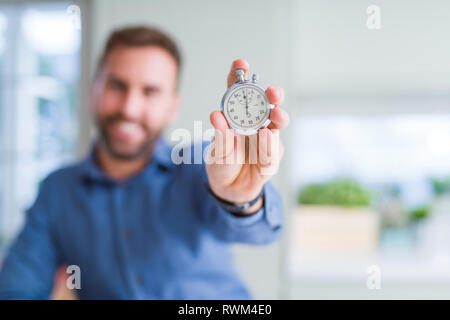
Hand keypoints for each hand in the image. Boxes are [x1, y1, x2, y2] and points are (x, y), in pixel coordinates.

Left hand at [205, 59, 289, 213]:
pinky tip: (267, 138)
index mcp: (239, 116)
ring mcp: (266, 141)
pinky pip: (272, 154)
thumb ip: (219, 135)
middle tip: (272, 92)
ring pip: (277, 126)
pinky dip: (269, 147)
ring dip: (278, 118)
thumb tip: (216, 115)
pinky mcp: (271, 161)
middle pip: (269, 105)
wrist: (229, 189)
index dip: (241, 76)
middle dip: (273, 95)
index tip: (241, 63)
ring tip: (275, 115)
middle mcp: (256, 125)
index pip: (240, 92)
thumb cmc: (222, 163)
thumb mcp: (216, 150)